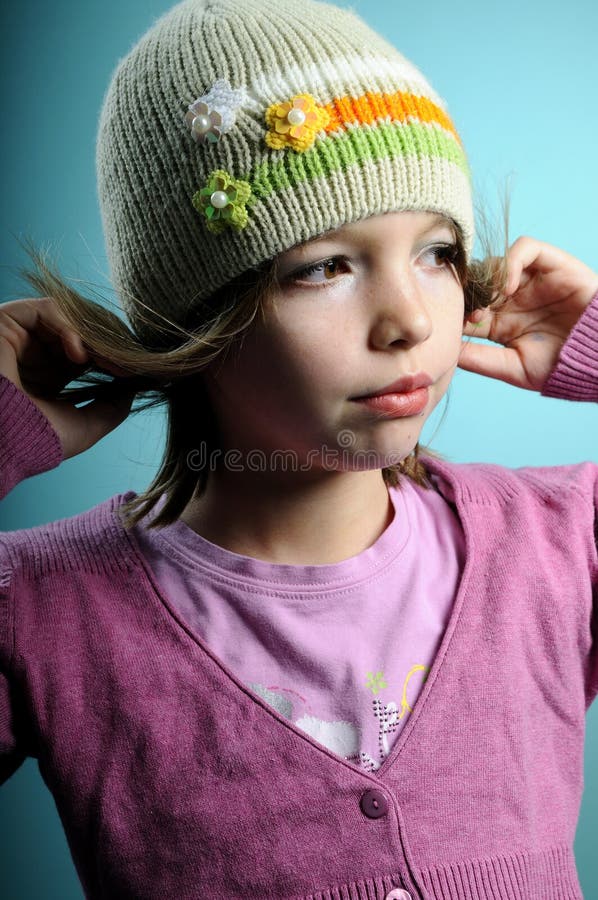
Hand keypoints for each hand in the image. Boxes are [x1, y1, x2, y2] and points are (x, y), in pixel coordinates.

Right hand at [0, 297, 133, 459]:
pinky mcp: (5, 321)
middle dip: (106, 344)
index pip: (86, 351)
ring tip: (107, 359)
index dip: (110, 356)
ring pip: (67, 316)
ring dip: (93, 335)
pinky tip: (80, 354)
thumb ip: (110, 408)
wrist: (5, 442)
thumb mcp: (85, 425)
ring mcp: (19, 336)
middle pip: (79, 331)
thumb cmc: (39, 439)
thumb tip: (133, 391)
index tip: (134, 370)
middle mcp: (32, 354)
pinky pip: (46, 308)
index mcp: (47, 376)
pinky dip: (70, 326)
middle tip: (127, 360)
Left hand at [458, 236, 597, 390]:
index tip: (452, 325)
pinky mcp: (551, 264)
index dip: (456, 311)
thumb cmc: (560, 367)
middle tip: (471, 312)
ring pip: (495, 263)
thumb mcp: (513, 368)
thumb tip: (447, 353)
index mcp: (498, 322)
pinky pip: (524, 248)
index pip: (466, 307)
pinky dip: (511, 262)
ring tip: (490, 302)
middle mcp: (511, 298)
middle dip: (469, 293)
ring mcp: (530, 280)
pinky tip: (508, 289)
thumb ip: (479, 359)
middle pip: (477, 282)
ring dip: (487, 279)